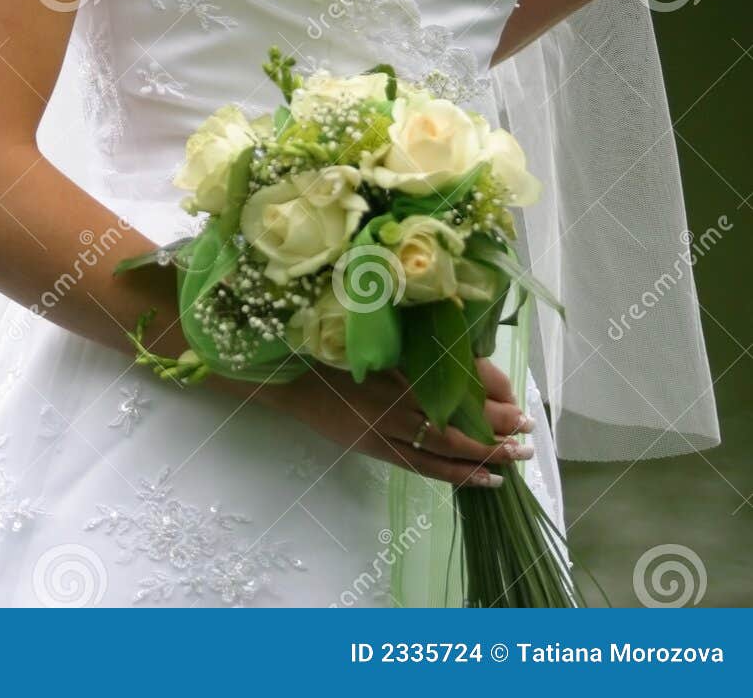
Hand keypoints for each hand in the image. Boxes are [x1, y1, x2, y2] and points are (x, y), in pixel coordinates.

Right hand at [253, 352, 534, 489]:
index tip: (514, 393)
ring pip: (446, 444)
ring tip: (517, 456)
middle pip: (457, 412)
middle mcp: (398, 392)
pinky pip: (423, 466)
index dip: (487, 387)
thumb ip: (417, 346)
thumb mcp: (378, 339)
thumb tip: (466, 356)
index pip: (455, 375)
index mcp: (399, 359)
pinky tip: (485, 480)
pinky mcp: (376, 448)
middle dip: (496, 421)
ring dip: (486, 451)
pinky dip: (457, 475)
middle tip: (527, 428)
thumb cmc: (334, 349)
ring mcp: (387, 425)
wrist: (292, 377)